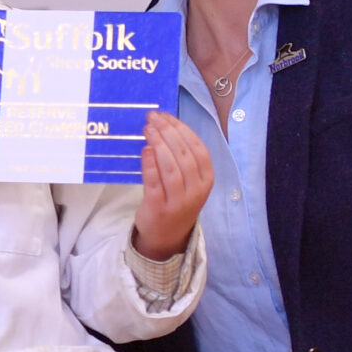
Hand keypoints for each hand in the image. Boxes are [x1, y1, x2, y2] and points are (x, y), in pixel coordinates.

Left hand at [131, 110, 211, 260]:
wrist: (167, 236)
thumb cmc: (177, 200)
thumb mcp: (190, 181)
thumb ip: (182, 157)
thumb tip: (165, 125)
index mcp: (207, 180)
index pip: (198, 149)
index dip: (182, 130)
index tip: (167, 116)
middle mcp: (196, 190)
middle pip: (184, 155)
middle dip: (168, 132)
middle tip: (153, 118)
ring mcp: (178, 201)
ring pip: (171, 168)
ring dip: (158, 144)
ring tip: (147, 129)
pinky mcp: (159, 208)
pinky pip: (155, 182)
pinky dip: (150, 164)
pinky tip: (145, 150)